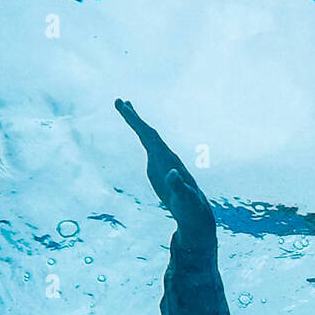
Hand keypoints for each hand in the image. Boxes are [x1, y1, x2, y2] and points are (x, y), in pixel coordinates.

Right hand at [115, 98, 216, 250]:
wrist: (195, 214)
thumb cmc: (190, 207)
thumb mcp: (183, 199)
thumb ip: (178, 186)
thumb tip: (172, 173)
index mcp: (168, 160)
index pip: (150, 136)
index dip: (137, 122)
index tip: (125, 109)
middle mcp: (166, 156)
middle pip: (148, 132)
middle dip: (134, 117)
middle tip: (119, 100)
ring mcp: (162, 161)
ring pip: (148, 137)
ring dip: (136, 122)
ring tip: (125, 106)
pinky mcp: (159, 168)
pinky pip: (148, 146)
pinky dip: (141, 134)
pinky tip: (137, 128)